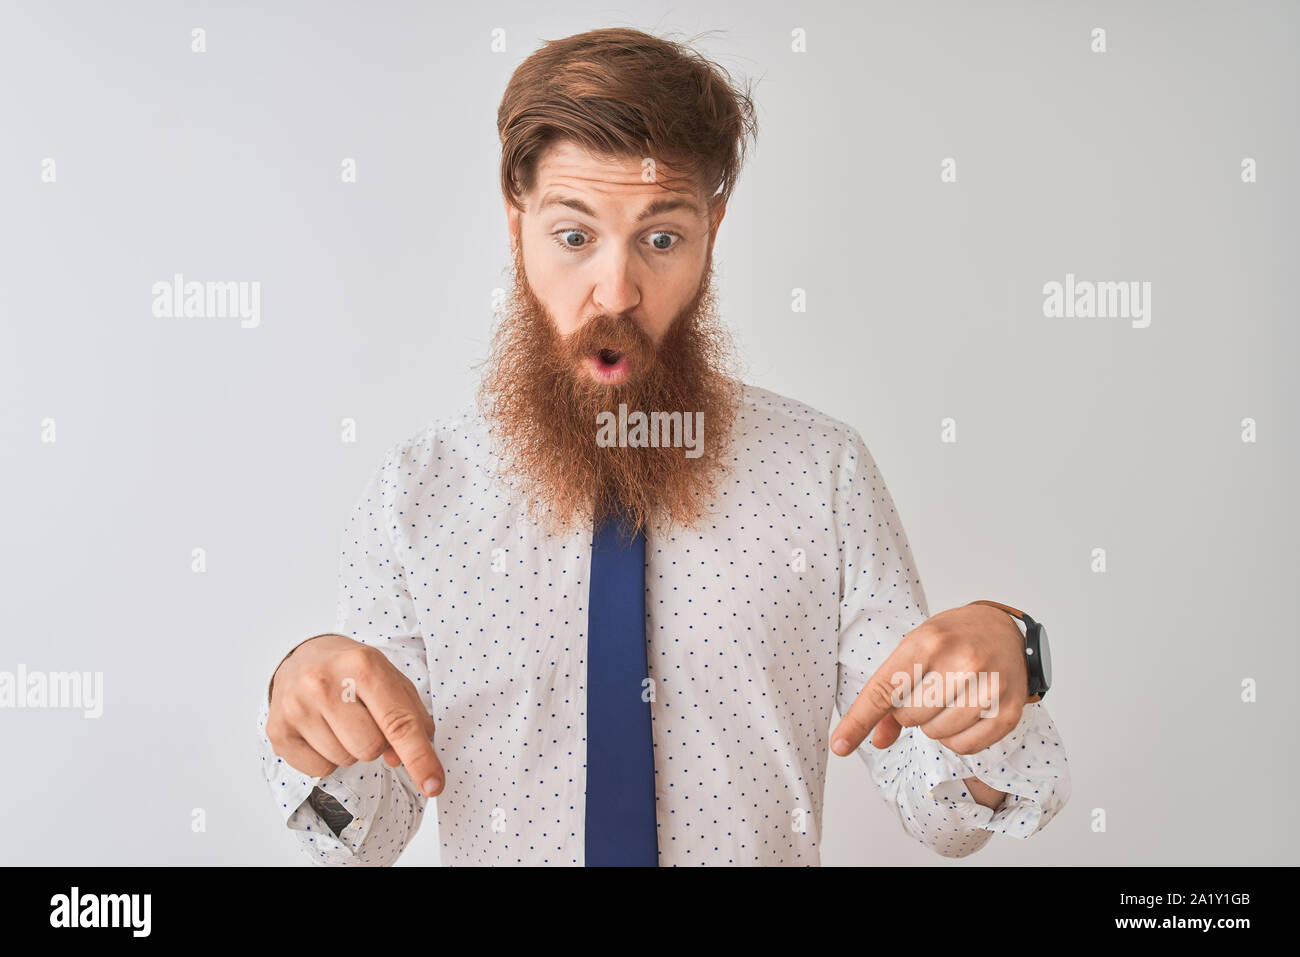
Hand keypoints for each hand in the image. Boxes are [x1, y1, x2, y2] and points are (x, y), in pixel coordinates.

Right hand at [266, 633, 444, 796]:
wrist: (304, 658)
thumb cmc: (354, 673)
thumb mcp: (391, 681)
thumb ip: (409, 718)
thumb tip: (399, 759)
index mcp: (363, 665)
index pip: (398, 723)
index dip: (420, 758)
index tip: (434, 785)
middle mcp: (324, 683)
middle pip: (371, 749)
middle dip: (377, 743)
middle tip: (364, 719)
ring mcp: (297, 707)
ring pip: (345, 760)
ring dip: (351, 749)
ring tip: (340, 720)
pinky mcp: (278, 731)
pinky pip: (320, 770)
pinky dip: (328, 759)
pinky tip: (321, 732)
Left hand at [831, 603, 1028, 756]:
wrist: (1004, 630)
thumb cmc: (953, 639)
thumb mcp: (915, 649)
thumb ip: (890, 693)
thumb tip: (877, 740)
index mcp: (929, 642)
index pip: (884, 690)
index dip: (858, 721)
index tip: (839, 745)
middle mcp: (961, 662)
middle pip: (908, 718)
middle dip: (909, 711)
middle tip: (927, 689)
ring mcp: (990, 687)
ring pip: (936, 735)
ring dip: (933, 725)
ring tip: (948, 699)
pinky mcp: (1009, 711)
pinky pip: (964, 746)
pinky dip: (956, 738)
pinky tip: (964, 714)